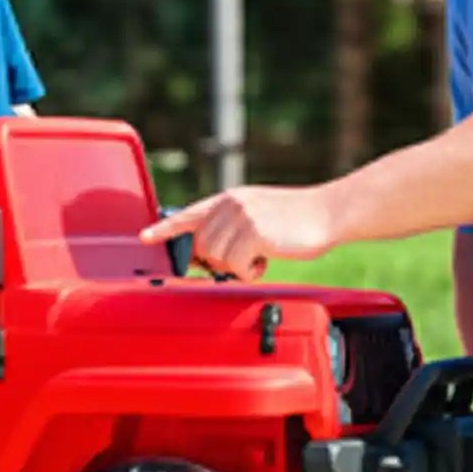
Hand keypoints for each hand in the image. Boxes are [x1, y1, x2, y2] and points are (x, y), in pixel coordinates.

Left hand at [139, 185, 335, 279]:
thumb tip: (208, 252)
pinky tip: (266, 261)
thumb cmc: (297, 218)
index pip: (189, 214)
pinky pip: (237, 266)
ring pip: (216, 258)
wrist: (328, 212)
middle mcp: (231, 205)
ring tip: (259, 258)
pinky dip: (250, 272)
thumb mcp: (258, 212)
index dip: (165, 228)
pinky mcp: (255, 233)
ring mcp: (242, 217)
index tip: (144, 237)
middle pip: (201, 247)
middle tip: (245, 260)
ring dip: (237, 267)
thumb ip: (232, 225)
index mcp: (229, 199)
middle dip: (219, 261)